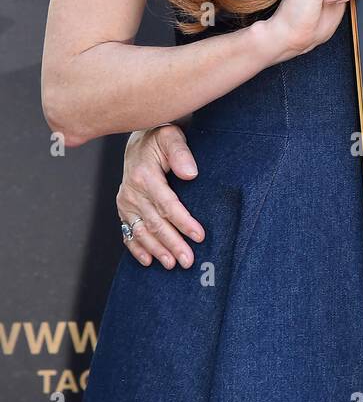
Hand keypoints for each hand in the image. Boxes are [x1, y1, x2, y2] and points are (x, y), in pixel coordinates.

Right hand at [117, 125, 204, 269]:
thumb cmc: (159, 138)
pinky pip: (127, 231)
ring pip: (142, 231)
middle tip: (188, 260)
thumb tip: (190, 174)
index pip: (167, 204)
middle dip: (173, 243)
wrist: (139, 142)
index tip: (199, 236)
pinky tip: (148, 261)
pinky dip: (137, 248)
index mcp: (145, 176)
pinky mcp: (123, 209)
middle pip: (155, 223)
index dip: (183, 222)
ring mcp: (126, 202)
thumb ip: (181, 153)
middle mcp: (132, 192)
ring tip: (172, 264)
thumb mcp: (171, 137)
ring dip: (157, 250)